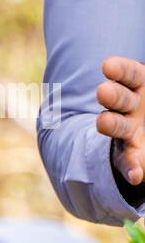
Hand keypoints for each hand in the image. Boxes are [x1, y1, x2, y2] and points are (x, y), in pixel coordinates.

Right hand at [96, 56, 144, 186]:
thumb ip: (140, 81)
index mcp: (140, 84)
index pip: (129, 73)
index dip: (119, 70)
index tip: (108, 67)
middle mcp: (130, 105)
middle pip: (118, 97)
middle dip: (111, 95)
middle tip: (103, 92)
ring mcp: (127, 129)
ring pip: (115, 124)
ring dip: (109, 124)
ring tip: (103, 123)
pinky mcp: (129, 154)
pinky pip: (127, 161)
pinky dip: (131, 168)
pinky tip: (135, 175)